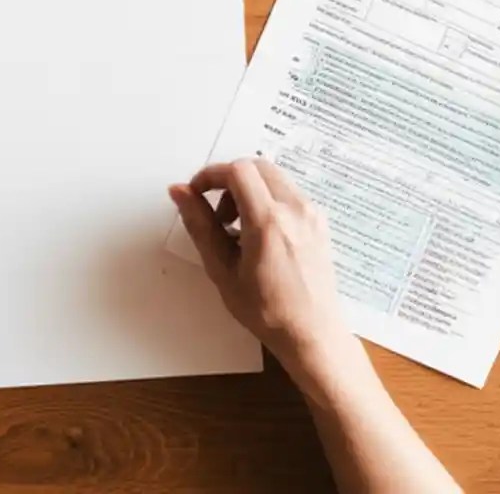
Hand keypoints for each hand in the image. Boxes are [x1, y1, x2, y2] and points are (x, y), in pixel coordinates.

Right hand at [169, 157, 345, 362]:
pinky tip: (258, 235)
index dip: (210, 175)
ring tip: (237, 229)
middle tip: (217, 214)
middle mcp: (295, 209)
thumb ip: (200, 225)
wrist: (311, 332)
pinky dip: (267, 200)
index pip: (237, 171)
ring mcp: (311, 213)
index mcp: (268, 221)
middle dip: (229, 181)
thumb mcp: (222, 269)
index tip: (196, 193)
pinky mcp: (319, 221)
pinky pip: (288, 194)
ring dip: (248, 190)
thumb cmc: (266, 310)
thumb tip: (180, 192)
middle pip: (256, 166)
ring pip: (273, 178)